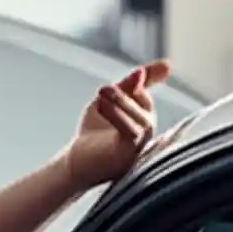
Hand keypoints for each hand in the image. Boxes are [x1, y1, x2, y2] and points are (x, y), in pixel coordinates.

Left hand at [62, 59, 169, 189]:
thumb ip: (123, 88)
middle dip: (125, 95)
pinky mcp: (128, 155)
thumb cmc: (91, 136)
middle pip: (145, 108)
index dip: (148, 78)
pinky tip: (104, 106)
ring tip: (103, 92)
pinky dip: (120, 117)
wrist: (73, 165)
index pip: (145, 96)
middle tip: (104, 87)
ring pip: (142, 121)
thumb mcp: (104, 104)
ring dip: (122, 103)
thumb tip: (141, 71)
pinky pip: (132, 133)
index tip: (159, 66)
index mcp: (141, 120)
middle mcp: (145, 134)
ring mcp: (139, 146)